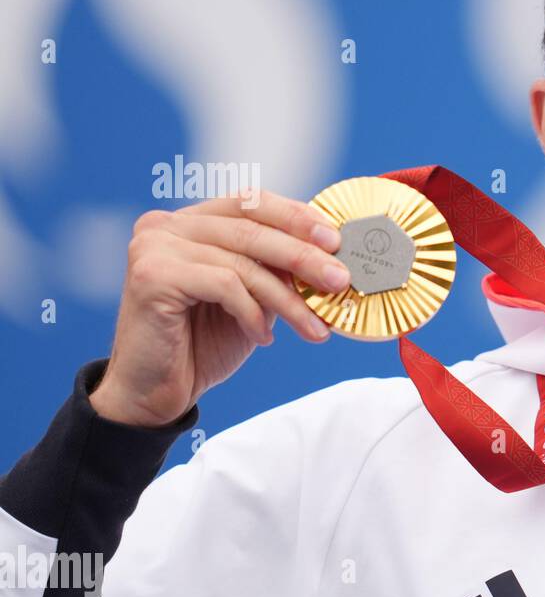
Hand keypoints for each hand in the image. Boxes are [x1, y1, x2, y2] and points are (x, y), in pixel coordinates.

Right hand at [88, 188, 351, 426]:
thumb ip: (275, 271)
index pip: (250, 202)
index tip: (335, 239)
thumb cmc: (203, 345)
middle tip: (341, 279)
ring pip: (243, 262)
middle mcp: (167, 225)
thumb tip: (330, 257)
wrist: (156, 393)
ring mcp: (155, 247)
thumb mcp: (251, 299)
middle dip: (304, 256)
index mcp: (190, 222)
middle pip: (251, 229)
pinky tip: (263, 337)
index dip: (296, 216)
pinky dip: (252, 313)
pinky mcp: (152, 275)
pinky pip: (224, 285)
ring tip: (314, 327)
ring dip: (288, 299)